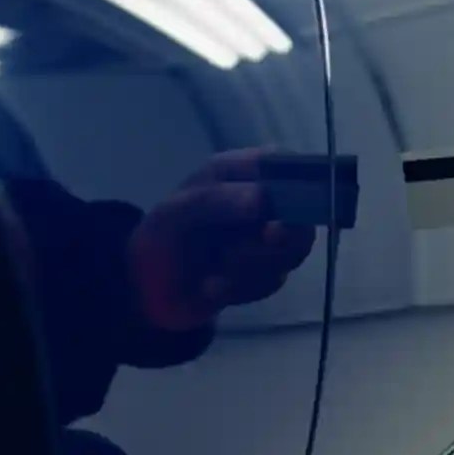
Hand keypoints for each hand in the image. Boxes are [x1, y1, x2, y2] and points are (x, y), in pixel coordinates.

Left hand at [130, 148, 315, 331]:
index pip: (289, 167)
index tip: (276, 218)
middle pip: (303, 215)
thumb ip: (216, 200)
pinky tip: (213, 285)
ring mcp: (272, 237)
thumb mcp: (177, 211)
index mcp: (246, 171)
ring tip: (216, 269)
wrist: (151, 287)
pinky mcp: (269, 270)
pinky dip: (242, 288)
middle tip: (244, 248)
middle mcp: (267, 200)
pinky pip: (274, 281)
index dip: (293, 191)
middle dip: (273, 241)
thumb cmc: (163, 234)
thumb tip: (262, 201)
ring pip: (292, 252)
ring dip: (251, 267)